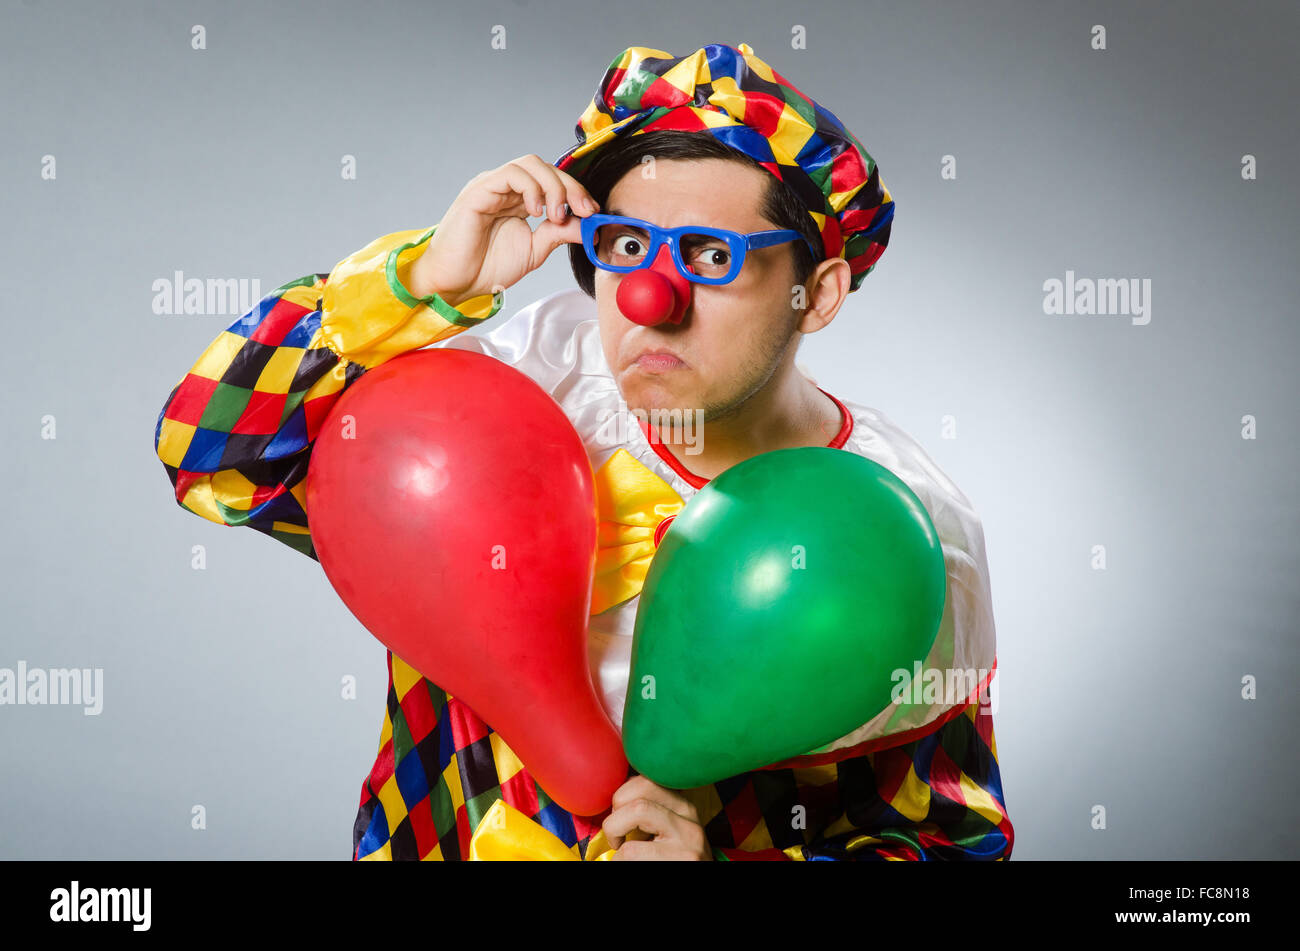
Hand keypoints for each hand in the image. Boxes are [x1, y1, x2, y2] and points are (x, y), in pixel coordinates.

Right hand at [408, 153, 599, 306]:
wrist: (456, 283)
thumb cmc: (487, 267)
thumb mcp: (535, 250)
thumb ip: (559, 234)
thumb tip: (589, 225)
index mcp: (519, 200)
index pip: (553, 181)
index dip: (576, 192)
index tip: (592, 213)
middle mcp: (506, 188)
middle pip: (546, 168)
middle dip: (571, 188)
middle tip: (583, 211)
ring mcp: (492, 186)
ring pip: (530, 164)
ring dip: (553, 187)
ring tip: (555, 217)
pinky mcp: (479, 191)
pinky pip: (510, 173)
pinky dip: (531, 188)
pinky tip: (536, 212)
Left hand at [602, 774, 713, 860]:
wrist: (701, 885)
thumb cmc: (673, 862)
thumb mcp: (667, 833)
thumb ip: (650, 814)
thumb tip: (615, 801)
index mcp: (684, 807)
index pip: (645, 780)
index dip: (621, 797)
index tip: (619, 818)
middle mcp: (690, 819)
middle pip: (637, 795)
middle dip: (614, 817)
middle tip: (617, 840)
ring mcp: (688, 842)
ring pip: (636, 812)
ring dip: (615, 835)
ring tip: (621, 855)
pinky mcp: (682, 861)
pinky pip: (631, 853)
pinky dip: (618, 860)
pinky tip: (627, 865)